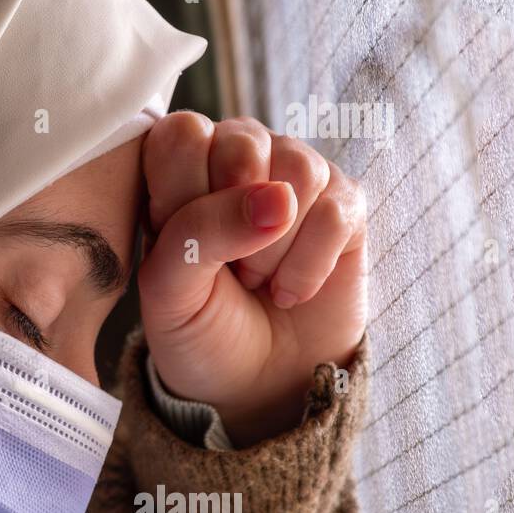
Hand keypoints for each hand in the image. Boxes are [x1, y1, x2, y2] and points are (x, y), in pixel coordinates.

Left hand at [136, 113, 367, 446]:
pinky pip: (338, 209)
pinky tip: (290, 291)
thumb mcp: (169, 291)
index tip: (185, 246)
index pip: (183, 132)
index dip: (187, 190)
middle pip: (244, 141)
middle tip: (225, 268)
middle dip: (234, 223)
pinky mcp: (344, 203)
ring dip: (274, 248)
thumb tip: (278, 198)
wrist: (254, 380)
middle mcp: (236, 156)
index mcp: (176, 168)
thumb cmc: (198, 328)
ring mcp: (293, 175)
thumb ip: (201, 233)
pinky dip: (310, 266)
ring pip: (298, 170)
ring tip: (256, 280)